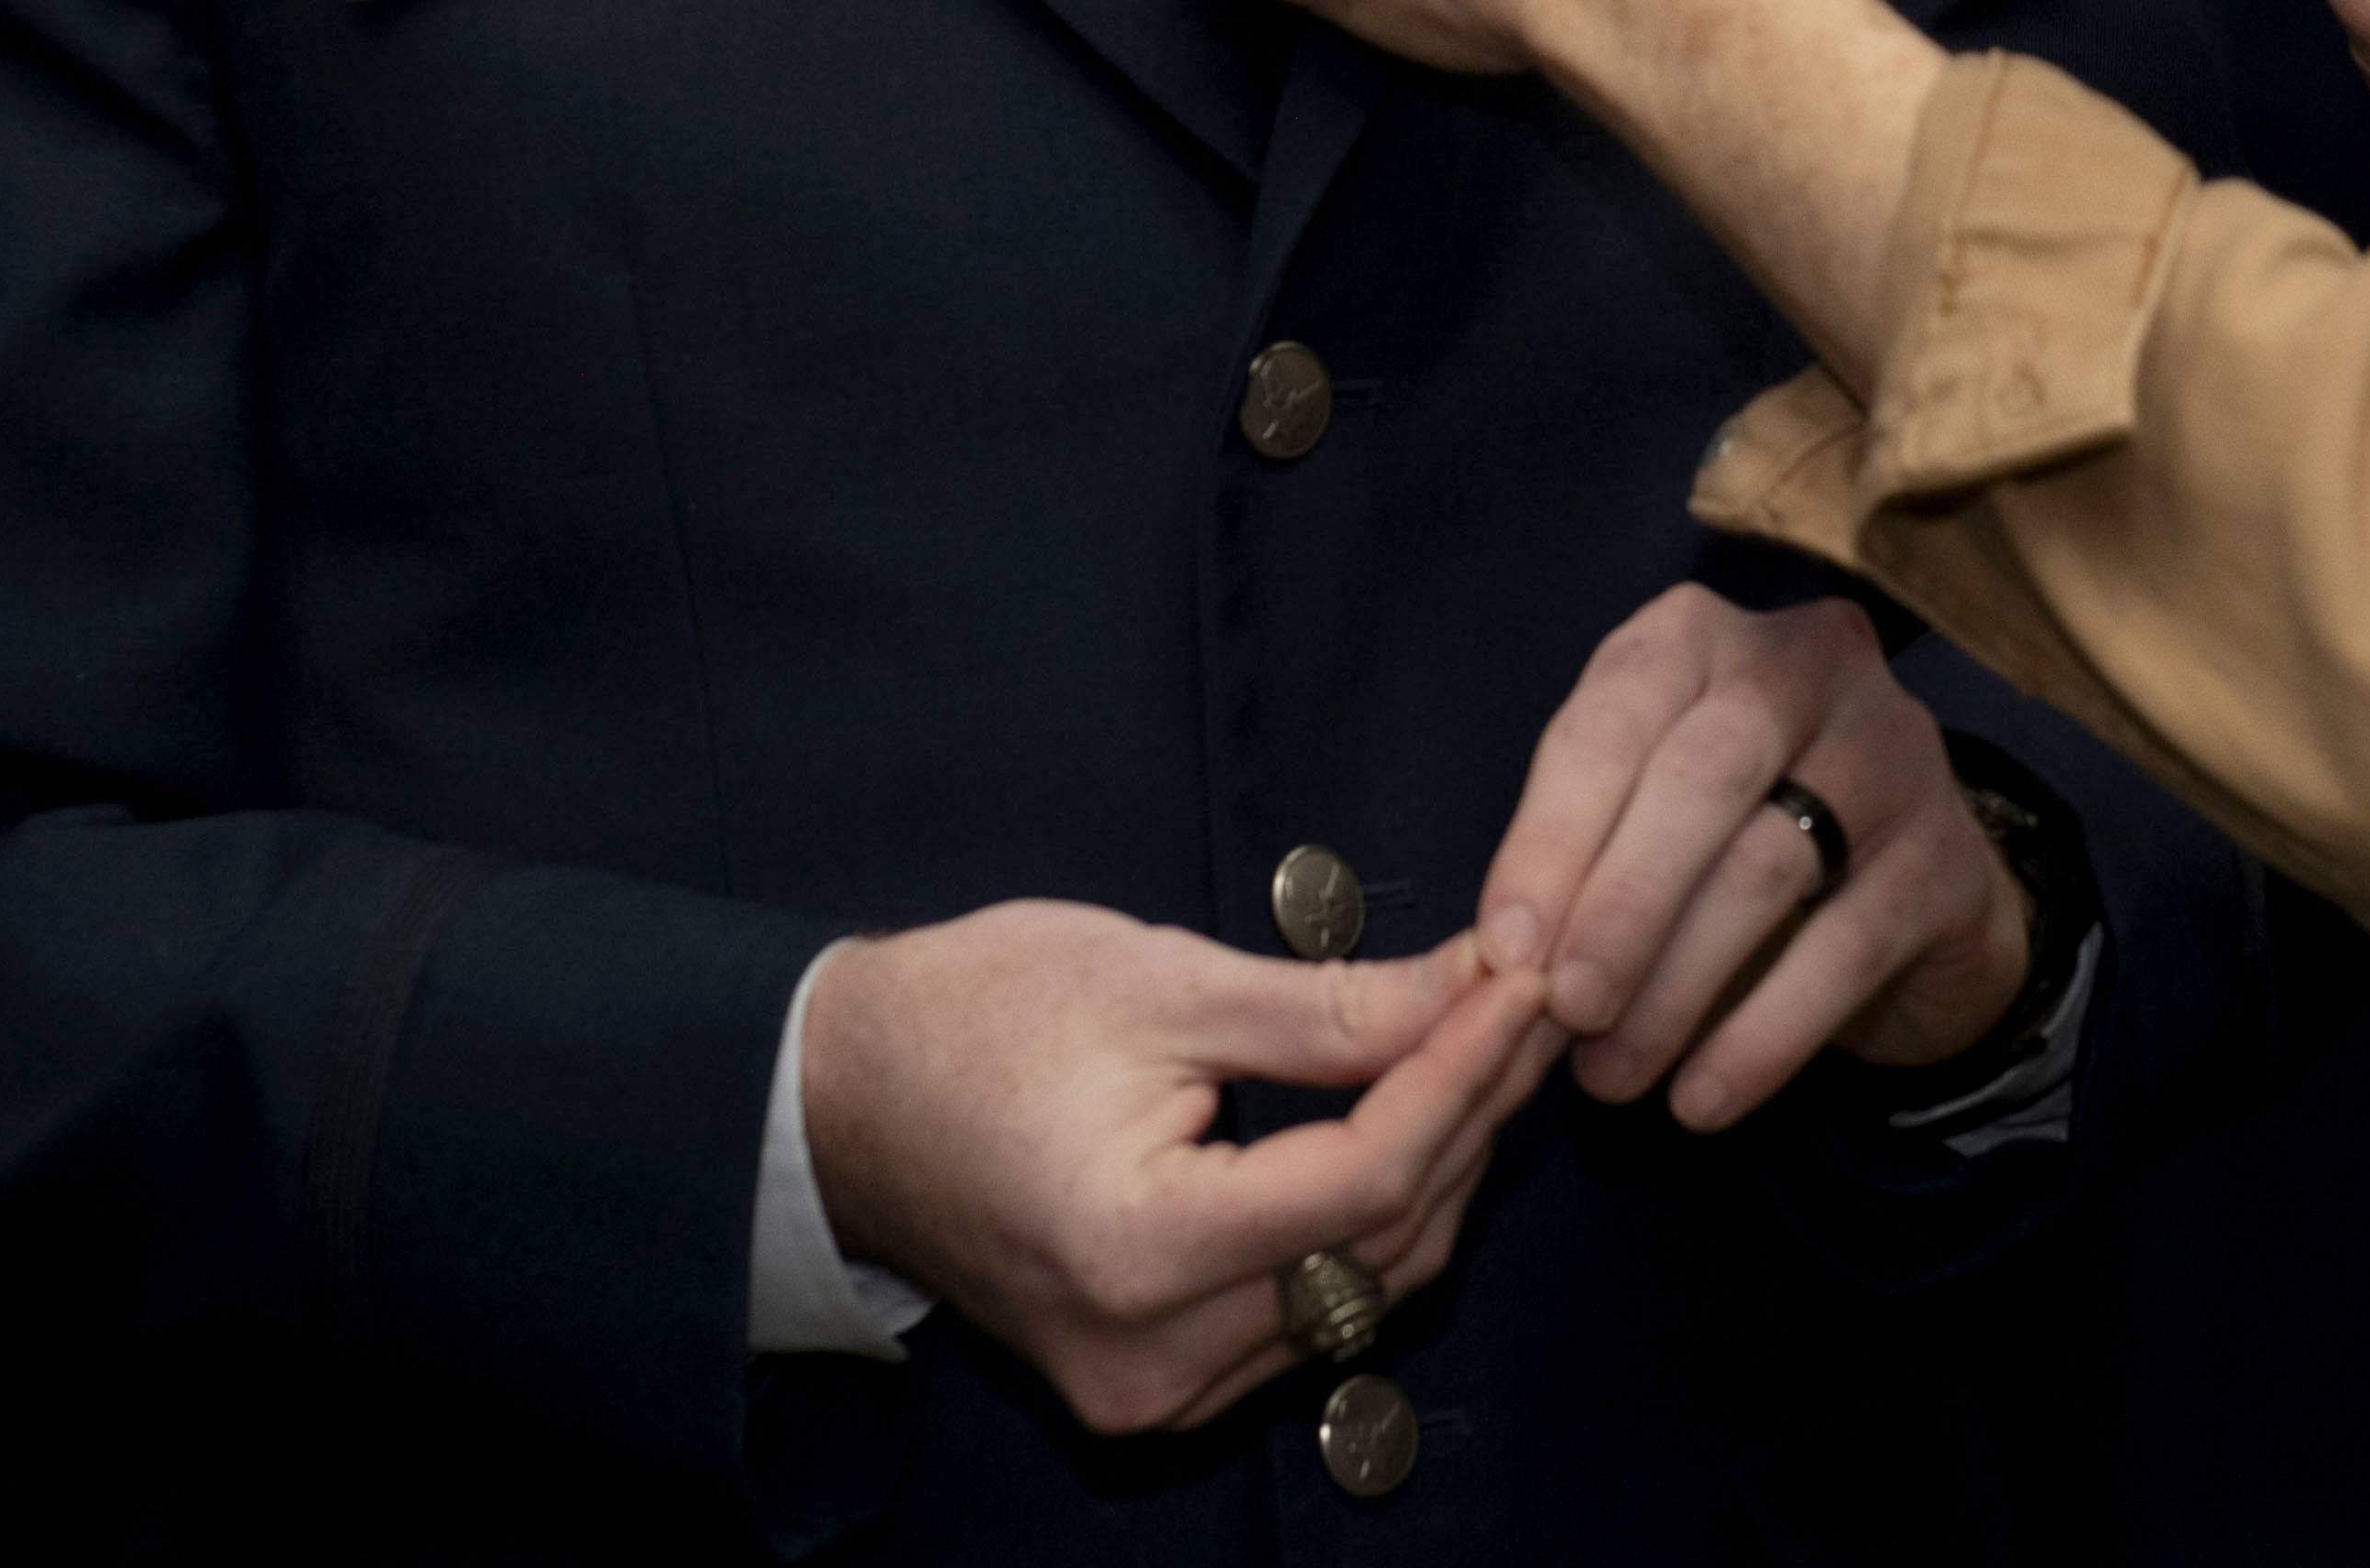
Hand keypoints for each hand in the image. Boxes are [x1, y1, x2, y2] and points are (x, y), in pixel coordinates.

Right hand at [802, 901, 1560, 1435]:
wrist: (842, 1101)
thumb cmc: (974, 1018)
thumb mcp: (1158, 983)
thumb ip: (1328, 1011)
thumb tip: (1472, 986)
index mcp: (1137, 1250)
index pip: (1366, 1178)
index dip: (1463, 1074)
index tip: (1523, 980)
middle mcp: (1151, 1354)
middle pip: (1380, 1245)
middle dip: (1469, 1114)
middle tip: (1527, 1000)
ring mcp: (1151, 1389)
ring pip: (1361, 1293)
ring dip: (1434, 1173)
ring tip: (1486, 1052)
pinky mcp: (1153, 1387)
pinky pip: (1308, 1317)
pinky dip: (1369, 1229)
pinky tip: (1409, 1132)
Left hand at [1476, 587, 2033, 1132]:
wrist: (1901, 897)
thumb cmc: (1730, 841)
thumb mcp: (1642, 822)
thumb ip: (1577, 867)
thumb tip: (1505, 963)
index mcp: (1701, 637)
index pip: (1614, 720)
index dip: (1552, 838)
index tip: (1505, 949)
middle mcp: (1810, 664)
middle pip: (1704, 777)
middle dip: (1621, 904)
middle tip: (1567, 1011)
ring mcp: (1896, 754)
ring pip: (1771, 865)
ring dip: (1678, 985)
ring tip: (1613, 1075)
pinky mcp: (1950, 857)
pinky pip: (1846, 950)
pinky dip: (1762, 1036)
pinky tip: (1703, 1099)